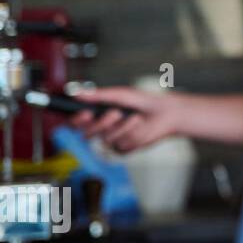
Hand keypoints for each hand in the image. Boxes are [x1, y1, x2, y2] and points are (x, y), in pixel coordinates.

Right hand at [68, 87, 182, 153]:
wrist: (166, 112)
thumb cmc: (142, 101)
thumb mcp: (120, 95)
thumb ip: (99, 95)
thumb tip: (77, 93)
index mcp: (97, 115)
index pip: (77, 122)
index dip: (77, 121)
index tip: (85, 114)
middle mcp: (103, 129)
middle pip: (88, 133)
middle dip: (102, 123)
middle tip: (116, 112)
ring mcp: (113, 140)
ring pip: (107, 139)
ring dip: (123, 127)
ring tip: (136, 117)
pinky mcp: (125, 149)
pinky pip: (121, 147)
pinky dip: (133, 135)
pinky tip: (141, 127)